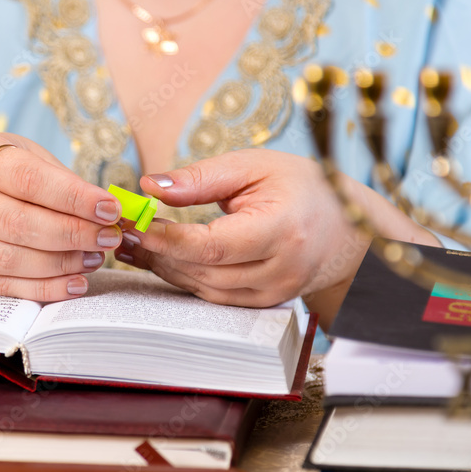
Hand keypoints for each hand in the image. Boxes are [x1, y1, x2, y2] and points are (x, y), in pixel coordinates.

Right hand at [0, 133, 122, 300]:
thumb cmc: (4, 177)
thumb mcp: (29, 160)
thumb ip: (65, 183)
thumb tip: (111, 214)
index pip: (27, 179)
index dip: (73, 197)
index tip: (110, 209)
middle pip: (17, 222)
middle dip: (71, 233)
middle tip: (108, 238)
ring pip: (9, 259)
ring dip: (60, 263)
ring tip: (95, 258)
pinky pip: (3, 287)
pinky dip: (44, 289)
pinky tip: (75, 283)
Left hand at [116, 149, 375, 323]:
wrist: (349, 230)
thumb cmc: (302, 188)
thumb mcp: (254, 166)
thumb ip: (201, 177)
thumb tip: (149, 187)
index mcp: (283, 230)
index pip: (213, 245)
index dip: (169, 239)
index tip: (135, 223)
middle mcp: (281, 270)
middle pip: (203, 271)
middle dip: (157, 253)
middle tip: (121, 232)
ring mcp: (274, 294)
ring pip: (204, 289)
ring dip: (164, 269)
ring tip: (132, 244)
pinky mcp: (264, 305)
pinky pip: (213, 297)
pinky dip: (183, 278)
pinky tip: (158, 260)